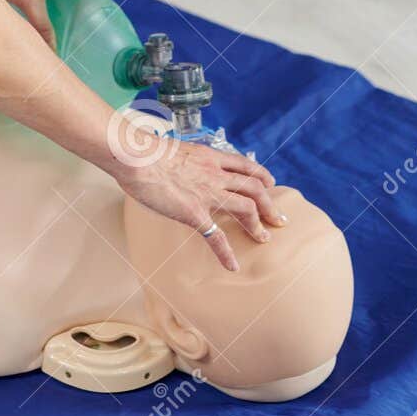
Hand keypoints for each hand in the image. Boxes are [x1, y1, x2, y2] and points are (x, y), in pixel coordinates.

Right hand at [112, 124, 284, 271]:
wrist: (137, 158)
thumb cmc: (146, 152)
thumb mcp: (174, 150)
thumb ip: (184, 160)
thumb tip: (178, 166)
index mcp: (209, 157)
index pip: (244, 165)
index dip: (260, 175)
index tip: (270, 183)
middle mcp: (215, 174)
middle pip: (254, 188)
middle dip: (269, 204)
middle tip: (279, 219)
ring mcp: (207, 193)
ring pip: (246, 208)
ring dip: (257, 225)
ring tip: (264, 238)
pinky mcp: (195, 213)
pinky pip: (216, 236)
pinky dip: (226, 253)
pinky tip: (232, 264)